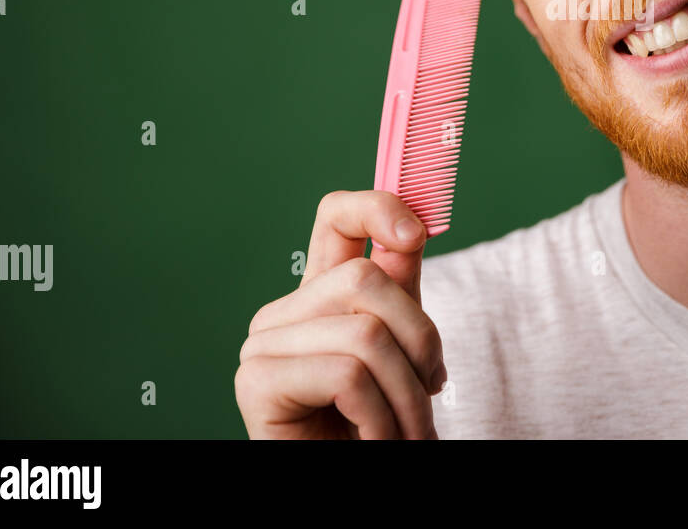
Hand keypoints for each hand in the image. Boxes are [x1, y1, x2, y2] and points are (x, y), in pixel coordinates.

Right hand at [234, 190, 444, 438]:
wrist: (351, 479)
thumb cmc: (377, 423)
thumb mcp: (402, 343)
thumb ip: (402, 285)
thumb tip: (416, 225)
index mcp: (318, 296)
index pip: (336, 217)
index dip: (377, 208)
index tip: (417, 233)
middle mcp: (283, 313)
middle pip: (367, 279)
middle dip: (420, 341)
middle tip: (430, 392)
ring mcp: (263, 345)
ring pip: (365, 334)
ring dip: (407, 394)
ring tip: (409, 430)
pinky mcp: (257, 383)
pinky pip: (347, 375)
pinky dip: (380, 416)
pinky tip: (376, 440)